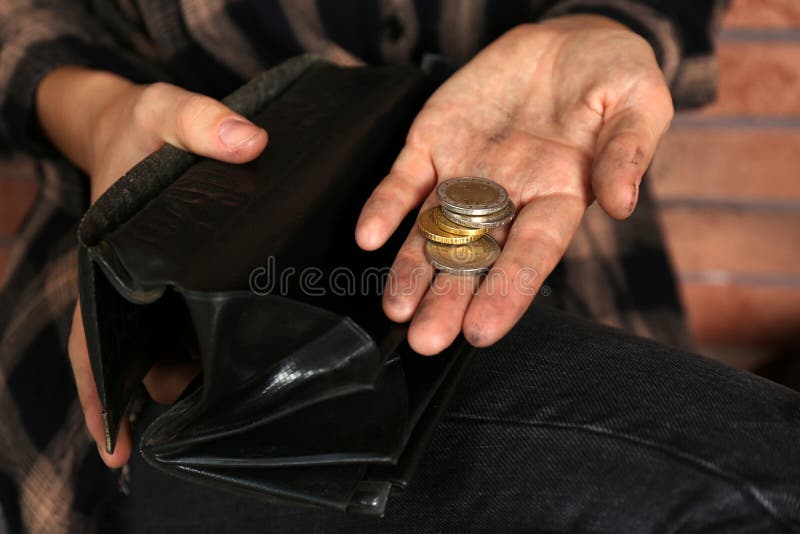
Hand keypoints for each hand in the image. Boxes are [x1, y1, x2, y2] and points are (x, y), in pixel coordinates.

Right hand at [38, 67, 267, 465]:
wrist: (142, 123)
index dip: (101, 393)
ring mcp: (162, 283)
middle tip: (204, 425)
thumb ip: (202, 121)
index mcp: (111, 262)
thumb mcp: (166, 111)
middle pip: (139, 355)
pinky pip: (197, 317)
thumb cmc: (145, 125)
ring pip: (172, 344)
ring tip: (239, 401)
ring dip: (196, 373)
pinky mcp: (190, 275)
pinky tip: (252, 353)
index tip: (116, 447)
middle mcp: (133, 282)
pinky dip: (215, 339)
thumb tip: (250, 143)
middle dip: (163, 391)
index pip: (97, 337)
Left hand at [355, 15, 672, 354]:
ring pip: (434, 231)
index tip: (483, 329)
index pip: (531, 254)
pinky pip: (405, 181)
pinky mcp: (434, 144)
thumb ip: (627, 150)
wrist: (565, 41)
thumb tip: (621, 203)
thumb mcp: (638, 102)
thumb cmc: (612, 75)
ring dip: (413, 269)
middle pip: (476, 257)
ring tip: (396, 308)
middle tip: (426, 340)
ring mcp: (466, 174)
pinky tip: (370, 236)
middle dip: (449, 299)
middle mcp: (508, 197)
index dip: (507, 291)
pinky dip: (386, 206)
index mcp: (560, 196)